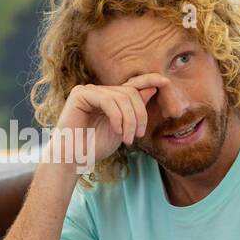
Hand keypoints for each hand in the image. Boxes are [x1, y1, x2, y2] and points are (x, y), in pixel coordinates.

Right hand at [49, 74, 167, 166]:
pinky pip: (108, 100)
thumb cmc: (94, 147)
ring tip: (128, 139)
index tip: (166, 81)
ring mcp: (88, 90)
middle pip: (130, 92)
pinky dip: (117, 117)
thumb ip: (134, 109)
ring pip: (122, 97)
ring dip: (130, 120)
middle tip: (137, 136)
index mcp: (108, 97)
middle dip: (139, 115)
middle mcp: (98, 90)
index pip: (132, 85)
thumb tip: (152, 88)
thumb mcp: (122, 128)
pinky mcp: (80, 94)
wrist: (73, 159)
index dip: (149, 80)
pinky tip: (117, 131)